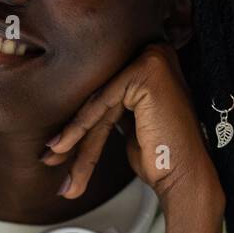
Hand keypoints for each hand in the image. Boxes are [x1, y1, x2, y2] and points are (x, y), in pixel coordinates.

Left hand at [41, 43, 224, 218]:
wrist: (184, 178)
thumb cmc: (160, 158)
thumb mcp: (129, 125)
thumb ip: (109, 109)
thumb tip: (73, 111)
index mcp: (151, 66)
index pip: (106, 94)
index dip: (79, 125)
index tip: (55, 149)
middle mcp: (156, 55)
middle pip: (102, 98)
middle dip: (72, 133)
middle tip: (48, 159)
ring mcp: (153, 58)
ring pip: (100, 102)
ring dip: (73, 136)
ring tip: (52, 159)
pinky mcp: (148, 70)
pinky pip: (104, 101)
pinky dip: (81, 126)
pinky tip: (63, 145)